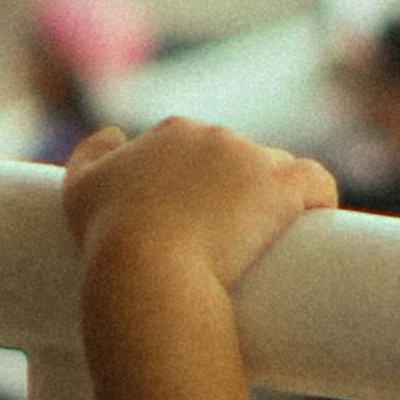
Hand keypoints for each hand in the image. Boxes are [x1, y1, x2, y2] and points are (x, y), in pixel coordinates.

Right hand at [59, 117, 335, 293]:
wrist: (145, 267)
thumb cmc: (109, 238)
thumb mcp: (80, 191)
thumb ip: (90, 155)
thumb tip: (113, 134)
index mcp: (173, 132)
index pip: (204, 149)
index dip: (206, 185)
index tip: (201, 222)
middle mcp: (216, 135)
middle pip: (243, 159)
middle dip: (240, 194)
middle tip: (231, 242)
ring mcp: (253, 159)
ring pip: (280, 171)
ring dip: (276, 200)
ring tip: (268, 243)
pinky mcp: (285, 187)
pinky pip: (318, 184)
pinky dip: (318, 202)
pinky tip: (312, 228)